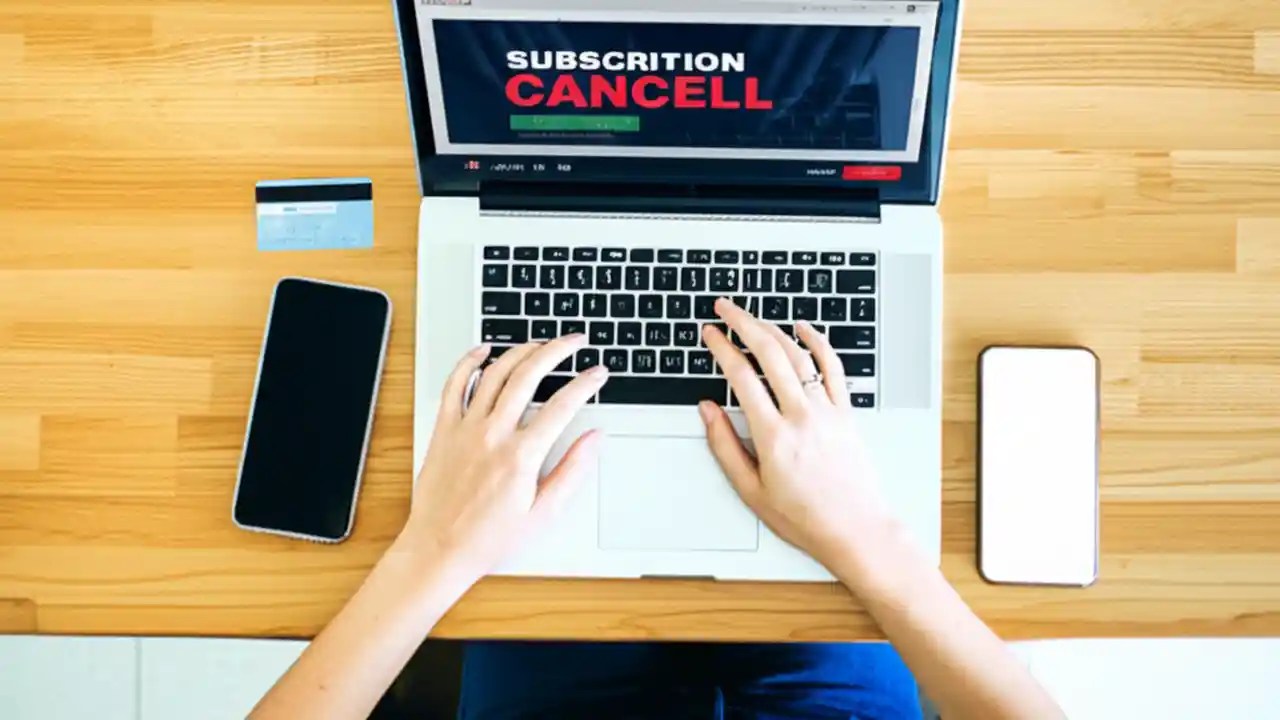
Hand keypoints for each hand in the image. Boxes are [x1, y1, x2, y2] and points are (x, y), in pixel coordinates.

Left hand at [399, 336, 607, 586]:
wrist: (439, 549)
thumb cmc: (489, 538)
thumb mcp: (544, 513)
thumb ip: (572, 471)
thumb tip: (594, 439)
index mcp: (521, 456)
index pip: (562, 405)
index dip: (585, 383)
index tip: (598, 372)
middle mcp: (493, 435)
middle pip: (529, 375)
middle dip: (557, 351)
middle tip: (575, 342)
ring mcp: (465, 429)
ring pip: (494, 372)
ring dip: (521, 350)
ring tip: (540, 342)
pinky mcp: (444, 430)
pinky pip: (455, 385)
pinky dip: (468, 362)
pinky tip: (484, 350)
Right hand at [698, 299, 891, 573]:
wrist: (856, 530)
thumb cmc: (804, 517)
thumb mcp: (751, 490)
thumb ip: (725, 446)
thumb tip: (707, 410)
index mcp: (773, 436)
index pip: (741, 376)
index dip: (721, 348)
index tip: (709, 334)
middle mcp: (802, 416)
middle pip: (769, 354)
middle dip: (743, 323)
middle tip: (725, 308)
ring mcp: (827, 411)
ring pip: (798, 355)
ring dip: (773, 329)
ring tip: (753, 317)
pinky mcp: (846, 413)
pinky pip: (833, 367)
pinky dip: (818, 342)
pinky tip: (803, 328)